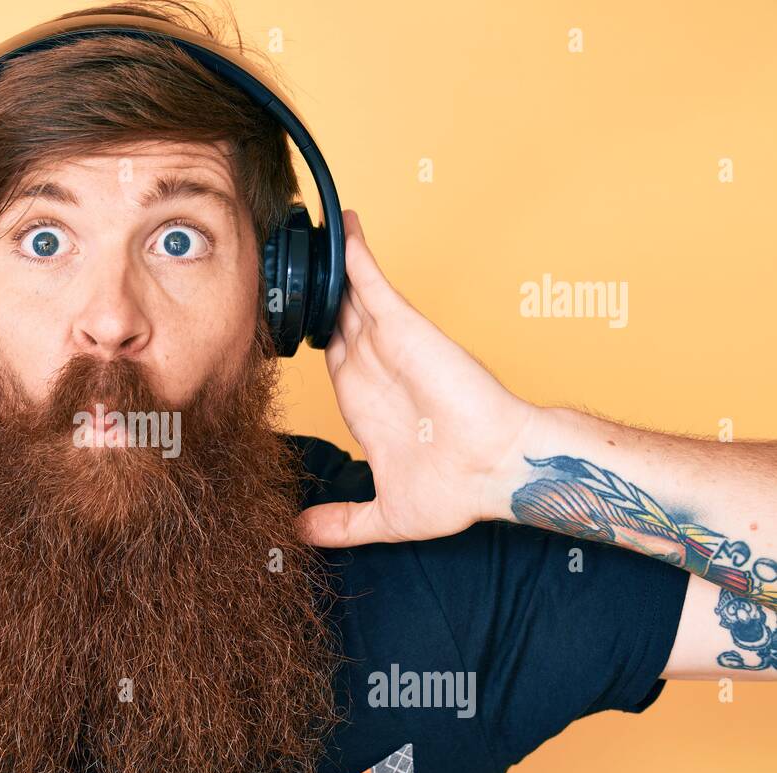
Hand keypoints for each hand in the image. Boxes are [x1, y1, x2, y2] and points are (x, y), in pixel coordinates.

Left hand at [296, 210, 537, 547]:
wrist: (498, 473)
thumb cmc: (459, 491)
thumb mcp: (384, 515)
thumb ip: (343, 522)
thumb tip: (300, 535)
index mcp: (366, 406)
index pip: (329, 362)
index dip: (309, 341)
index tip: (284, 322)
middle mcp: (375, 370)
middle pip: (333, 321)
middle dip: (311, 296)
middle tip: (285, 261)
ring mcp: (389, 346)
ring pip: (348, 295)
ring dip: (329, 264)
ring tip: (305, 228)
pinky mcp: (405, 328)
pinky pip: (370, 283)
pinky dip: (355, 254)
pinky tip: (340, 227)